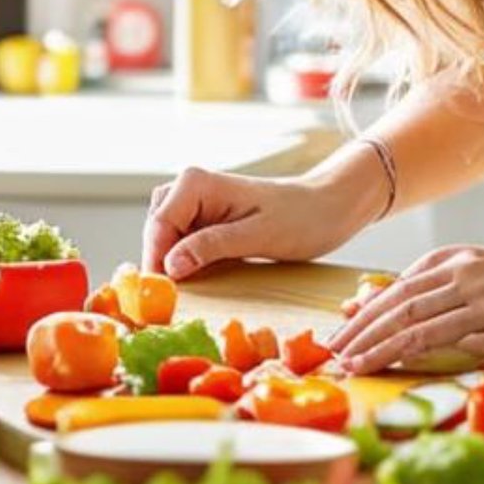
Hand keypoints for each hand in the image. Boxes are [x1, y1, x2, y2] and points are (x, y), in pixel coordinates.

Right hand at [141, 168, 358, 279]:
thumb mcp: (258, 236)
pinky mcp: (206, 222)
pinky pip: (181, 244)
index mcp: (197, 183)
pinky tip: (198, 281)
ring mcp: (197, 205)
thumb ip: (212, 246)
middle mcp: (190, 188)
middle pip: (156, 231)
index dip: (155, 261)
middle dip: (159, 263)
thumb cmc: (301, 217)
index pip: (159, 224)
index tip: (162, 296)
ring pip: (164, 239)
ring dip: (170, 264)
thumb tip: (170, 267)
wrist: (329, 208)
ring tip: (186, 292)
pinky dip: (184, 264)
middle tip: (172, 300)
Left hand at [326, 245, 483, 373]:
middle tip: (335, 352)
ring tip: (356, 365)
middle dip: (361, 330)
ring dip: (381, 347)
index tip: (339, 332)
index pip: (398, 287)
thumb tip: (395, 307)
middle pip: (400, 304)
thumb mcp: (483, 270)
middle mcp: (466, 276)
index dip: (365, 311)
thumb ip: (443, 285)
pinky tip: (399, 364)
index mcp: (457, 260)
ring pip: (419, 324)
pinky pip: (456, 342)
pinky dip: (421, 353)